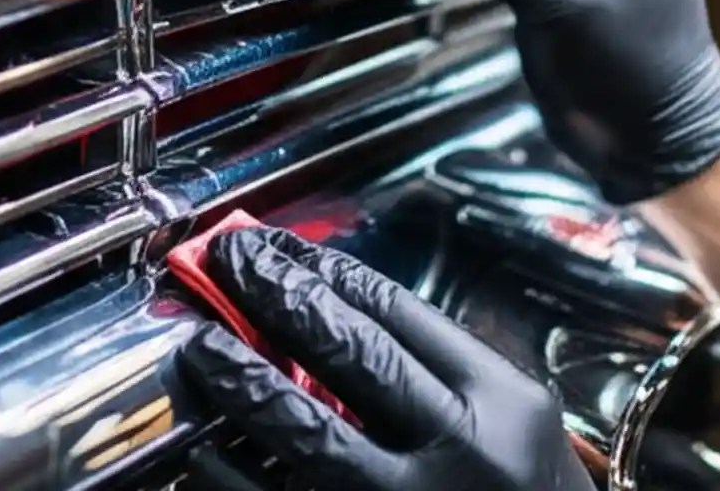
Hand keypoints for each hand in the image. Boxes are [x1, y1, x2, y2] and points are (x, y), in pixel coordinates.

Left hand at [178, 227, 594, 490]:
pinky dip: (235, 473)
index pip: (402, 314)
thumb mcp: (518, 423)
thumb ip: (443, 374)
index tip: (287, 251)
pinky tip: (204, 445)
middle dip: (282, 299)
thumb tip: (335, 312)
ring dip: (245, 380)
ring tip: (201, 343)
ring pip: (309, 432)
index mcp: (503, 403)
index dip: (332, 273)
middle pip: (355, 355)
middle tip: (232, 263)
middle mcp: (463, 450)